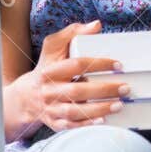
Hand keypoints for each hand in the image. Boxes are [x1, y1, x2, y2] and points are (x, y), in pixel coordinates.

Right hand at [3, 19, 130, 137]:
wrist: (26, 97)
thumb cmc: (47, 69)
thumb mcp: (53, 47)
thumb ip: (73, 33)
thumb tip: (96, 25)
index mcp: (50, 70)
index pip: (76, 65)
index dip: (99, 64)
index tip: (117, 65)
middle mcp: (49, 90)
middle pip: (77, 90)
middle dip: (103, 90)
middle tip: (124, 87)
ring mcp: (51, 108)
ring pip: (75, 111)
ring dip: (99, 109)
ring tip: (119, 104)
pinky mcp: (55, 122)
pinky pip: (72, 126)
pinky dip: (87, 124)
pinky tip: (104, 121)